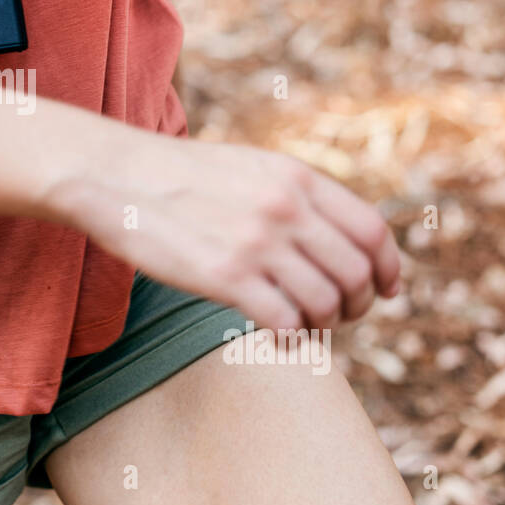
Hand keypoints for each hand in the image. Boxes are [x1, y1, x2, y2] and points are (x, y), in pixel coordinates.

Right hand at [51, 133, 402, 329]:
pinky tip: (278, 337)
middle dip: (358, 304)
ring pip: (325, 302)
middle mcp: (284, 208)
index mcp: (296, 177)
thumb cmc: (179, 176)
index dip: (389, 268)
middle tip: (343, 316)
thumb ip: (295, 193)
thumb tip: (339, 233)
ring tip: (305, 326)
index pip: (372, 230)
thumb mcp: (249, 166)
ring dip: (324, 324)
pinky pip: (285, 322)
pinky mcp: (224, 276)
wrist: (115, 176)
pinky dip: (293, 339)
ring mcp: (256, 242)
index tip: (386, 290)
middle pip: (356, 273)